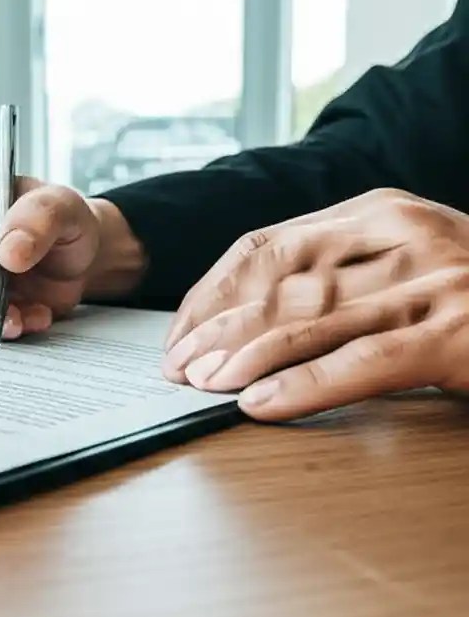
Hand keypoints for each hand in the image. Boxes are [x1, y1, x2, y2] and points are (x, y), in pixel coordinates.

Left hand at [162, 188, 468, 420]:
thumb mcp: (409, 261)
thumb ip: (341, 273)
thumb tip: (248, 317)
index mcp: (381, 210)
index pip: (268, 247)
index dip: (213, 292)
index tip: (179, 329)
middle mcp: (403, 236)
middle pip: (278, 284)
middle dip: (216, 328)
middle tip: (176, 365)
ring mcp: (433, 284)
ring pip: (309, 321)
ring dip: (241, 357)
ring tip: (199, 384)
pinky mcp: (456, 336)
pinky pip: (360, 364)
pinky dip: (301, 387)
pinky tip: (259, 405)